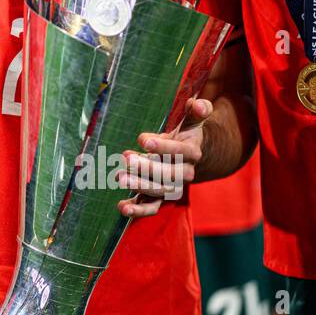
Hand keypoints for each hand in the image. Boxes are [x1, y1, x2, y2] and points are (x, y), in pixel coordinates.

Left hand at [118, 98, 210, 218]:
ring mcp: (173, 187)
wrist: (191, 158)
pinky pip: (152, 207)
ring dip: (139, 186)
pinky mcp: (161, 198)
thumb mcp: (193, 121)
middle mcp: (185, 173)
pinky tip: (122, 207)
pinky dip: (138, 210)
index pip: (180, 151)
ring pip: (159, 191)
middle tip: (127, 158)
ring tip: (119, 178)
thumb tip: (196, 104)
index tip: (142, 139)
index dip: (163, 146)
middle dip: (148, 168)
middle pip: (169, 174)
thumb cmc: (186, 134)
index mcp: (192, 152)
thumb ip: (196, 111)